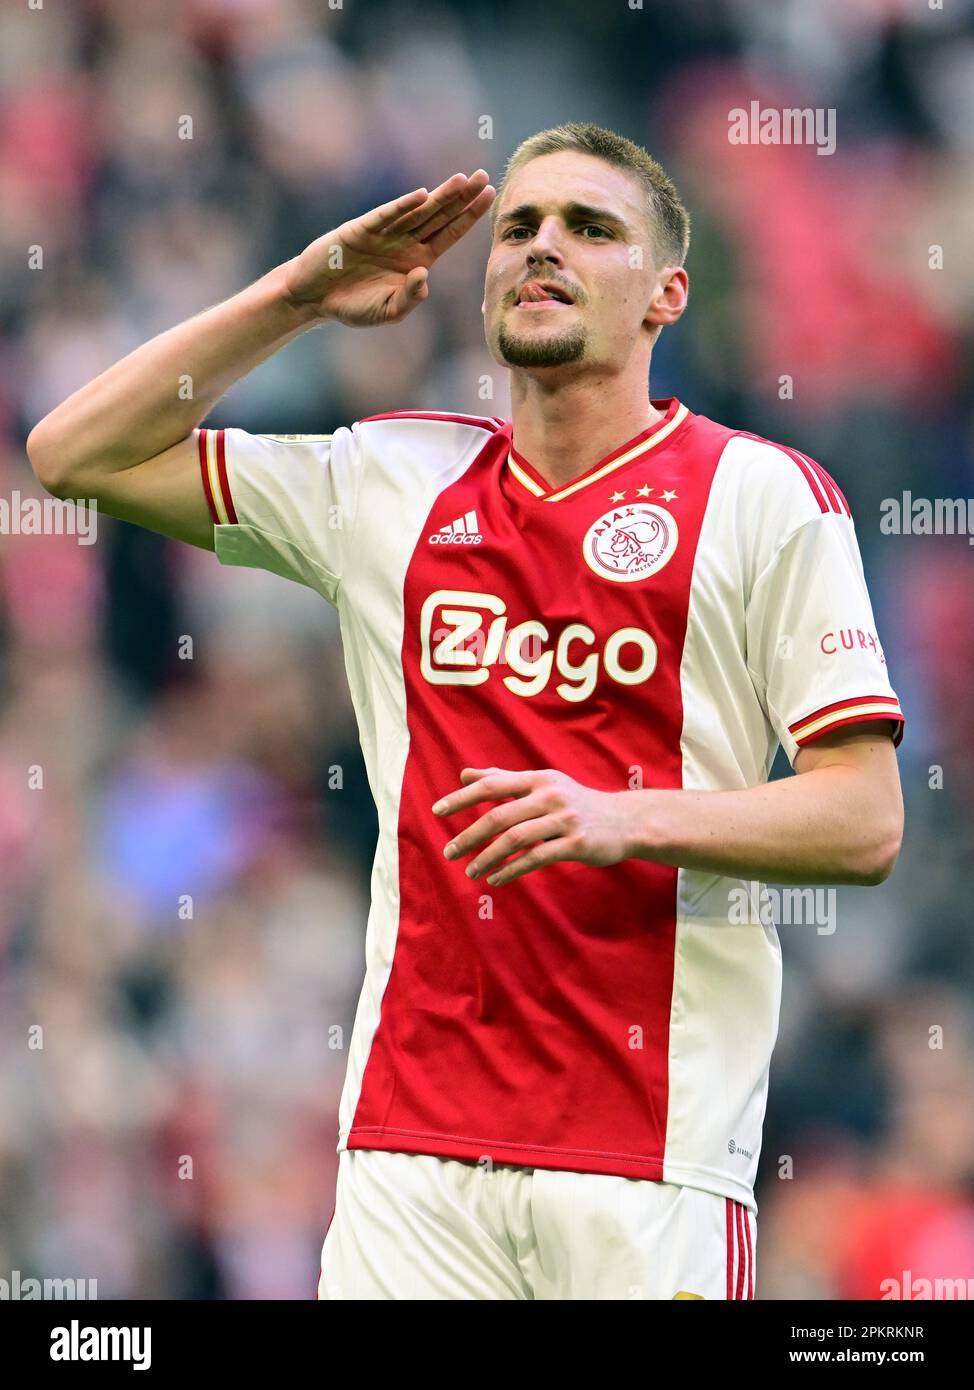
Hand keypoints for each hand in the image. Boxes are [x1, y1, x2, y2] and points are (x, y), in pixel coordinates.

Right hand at [281, 170, 494, 326]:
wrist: (314, 298)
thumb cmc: (353, 305)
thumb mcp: (387, 312)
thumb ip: (410, 298)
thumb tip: (424, 276)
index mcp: (417, 260)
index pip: (449, 233)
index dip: (469, 216)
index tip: (489, 197)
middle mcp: (404, 242)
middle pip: (439, 216)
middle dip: (462, 197)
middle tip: (484, 176)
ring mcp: (384, 233)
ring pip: (417, 212)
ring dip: (439, 197)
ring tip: (462, 180)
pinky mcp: (361, 230)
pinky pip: (386, 216)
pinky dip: (402, 206)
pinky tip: (421, 196)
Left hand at [432, 766, 638, 886]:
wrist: (625, 821)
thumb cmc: (576, 802)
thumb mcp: (543, 784)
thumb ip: (504, 779)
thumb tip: (465, 774)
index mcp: (538, 779)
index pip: (492, 785)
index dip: (462, 798)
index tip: (437, 812)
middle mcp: (550, 795)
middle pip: (499, 816)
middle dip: (469, 836)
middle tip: (448, 852)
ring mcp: (564, 820)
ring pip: (515, 840)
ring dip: (487, 858)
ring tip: (470, 872)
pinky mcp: (576, 844)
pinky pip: (536, 858)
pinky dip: (511, 870)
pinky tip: (495, 880)